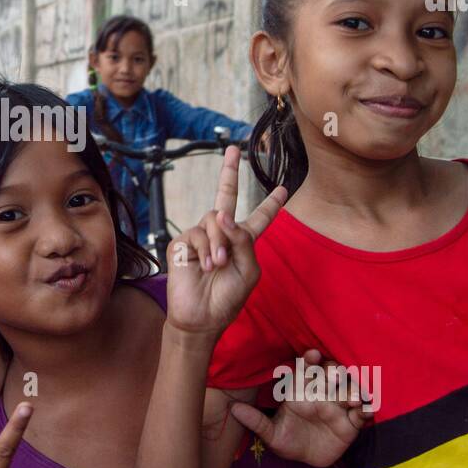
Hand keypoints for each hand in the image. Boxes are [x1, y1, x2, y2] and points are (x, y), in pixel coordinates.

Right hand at [164, 146, 287, 338]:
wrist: (201, 318)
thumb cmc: (228, 299)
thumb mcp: (249, 270)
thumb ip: (243, 241)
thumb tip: (222, 214)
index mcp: (243, 243)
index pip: (258, 219)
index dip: (270, 205)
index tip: (283, 190)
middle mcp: (222, 235)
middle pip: (226, 197)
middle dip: (229, 172)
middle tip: (233, 149)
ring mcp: (201, 237)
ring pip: (214, 219)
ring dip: (219, 242)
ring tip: (218, 265)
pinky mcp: (183, 244)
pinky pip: (198, 232)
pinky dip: (206, 248)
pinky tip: (207, 265)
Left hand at [228, 349, 372, 466]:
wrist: (307, 459)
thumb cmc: (288, 440)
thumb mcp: (271, 435)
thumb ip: (256, 422)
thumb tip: (233, 410)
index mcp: (302, 391)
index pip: (307, 370)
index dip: (310, 360)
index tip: (311, 355)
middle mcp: (322, 394)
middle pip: (332, 374)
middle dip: (334, 372)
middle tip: (332, 378)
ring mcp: (339, 407)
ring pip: (349, 390)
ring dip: (353, 390)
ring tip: (352, 398)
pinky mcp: (352, 423)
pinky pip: (363, 413)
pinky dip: (367, 409)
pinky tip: (367, 410)